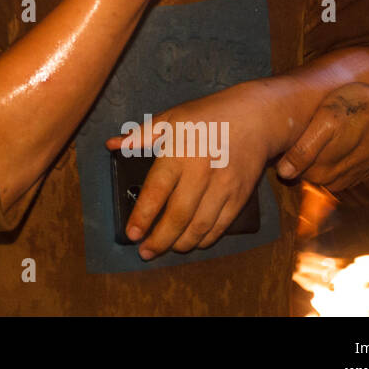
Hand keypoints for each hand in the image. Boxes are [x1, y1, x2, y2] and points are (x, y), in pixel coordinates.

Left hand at [104, 78, 283, 258]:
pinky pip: (221, 225)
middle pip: (178, 216)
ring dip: (181, 243)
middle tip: (145, 252)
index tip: (131, 233)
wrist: (255, 117)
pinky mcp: (240, 196)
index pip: (156, 192)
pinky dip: (205, 238)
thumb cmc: (207, 116)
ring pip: (200, 226)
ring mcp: (223, 187)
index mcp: (179, 153)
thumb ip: (140, 135)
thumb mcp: (170, 118)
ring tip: (166, 249)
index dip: (142, 216)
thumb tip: (112, 144)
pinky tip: (192, 242)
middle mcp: (201, 173)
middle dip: (159, 239)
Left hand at [276, 84, 368, 190]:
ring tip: (323, 128)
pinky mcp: (357, 173)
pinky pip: (335, 169)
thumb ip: (305, 150)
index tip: (288, 130)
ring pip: (318, 170)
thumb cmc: (359, 109)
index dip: (285, 148)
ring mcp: (346, 179)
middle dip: (299, 152)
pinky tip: (337, 136)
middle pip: (302, 170)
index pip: (287, 168)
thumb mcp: (327, 120)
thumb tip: (284, 173)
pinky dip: (332, 156)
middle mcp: (332, 181)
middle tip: (308, 125)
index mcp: (320, 171)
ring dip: (316, 154)